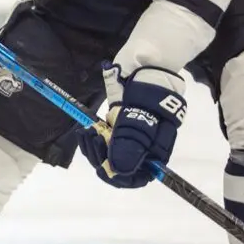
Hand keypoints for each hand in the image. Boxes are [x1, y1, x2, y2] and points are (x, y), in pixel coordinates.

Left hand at [78, 64, 185, 188]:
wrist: (142, 65)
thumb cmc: (147, 91)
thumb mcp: (139, 117)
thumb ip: (130, 144)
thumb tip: (118, 170)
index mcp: (156, 151)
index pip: (137, 178)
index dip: (118, 175)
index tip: (103, 162)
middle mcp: (144, 149)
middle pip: (119, 169)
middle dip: (101, 157)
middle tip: (92, 137)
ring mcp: (130, 139)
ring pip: (108, 157)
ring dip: (94, 148)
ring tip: (88, 131)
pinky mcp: (117, 129)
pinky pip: (103, 144)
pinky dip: (92, 140)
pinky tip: (86, 130)